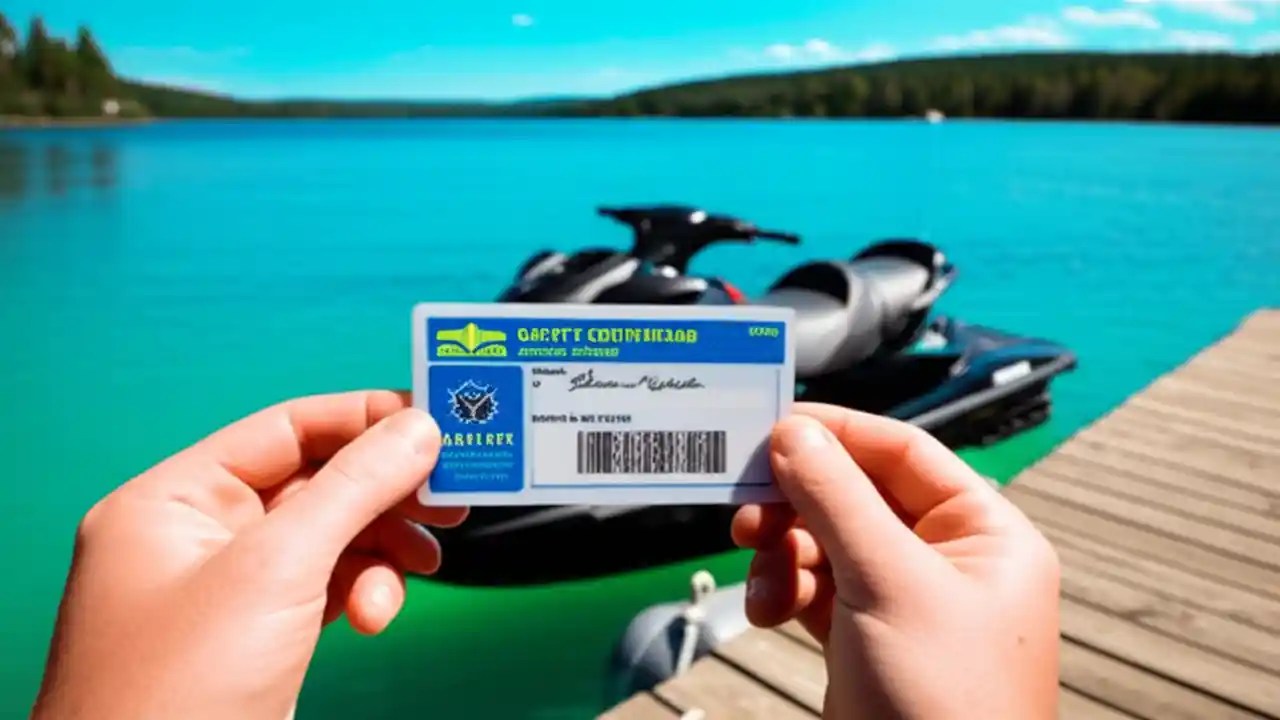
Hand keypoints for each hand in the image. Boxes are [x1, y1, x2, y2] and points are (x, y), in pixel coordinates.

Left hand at [32, 391, 464, 719]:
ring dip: (384, 549)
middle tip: (450, 495)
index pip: (284, 429)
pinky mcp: (258, 639)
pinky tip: (379, 613)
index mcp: (173, 502)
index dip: (363, 420)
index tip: (433, 422)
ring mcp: (229, 594)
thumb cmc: (172, 698)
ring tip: (423, 564)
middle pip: (316, 482)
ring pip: (330, 539)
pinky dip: (366, 592)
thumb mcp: (277, 570)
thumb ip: (353, 490)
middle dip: (386, 492)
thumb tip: (416, 431)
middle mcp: (197, 540)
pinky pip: (328, 589)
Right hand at [732, 403, 1059, 719]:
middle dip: (798, 504)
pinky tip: (768, 611)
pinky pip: (818, 590)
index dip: (838, 433)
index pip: (905, 452)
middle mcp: (952, 563)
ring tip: (760, 577)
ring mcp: (908, 605)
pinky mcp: (870, 642)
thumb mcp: (887, 583)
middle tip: (746, 509)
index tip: (773, 424)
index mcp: (987, 536)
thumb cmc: (942, 704)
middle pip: (857, 496)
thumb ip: (836, 498)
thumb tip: (792, 431)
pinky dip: (786, 592)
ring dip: (784, 553)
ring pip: (829, 543)